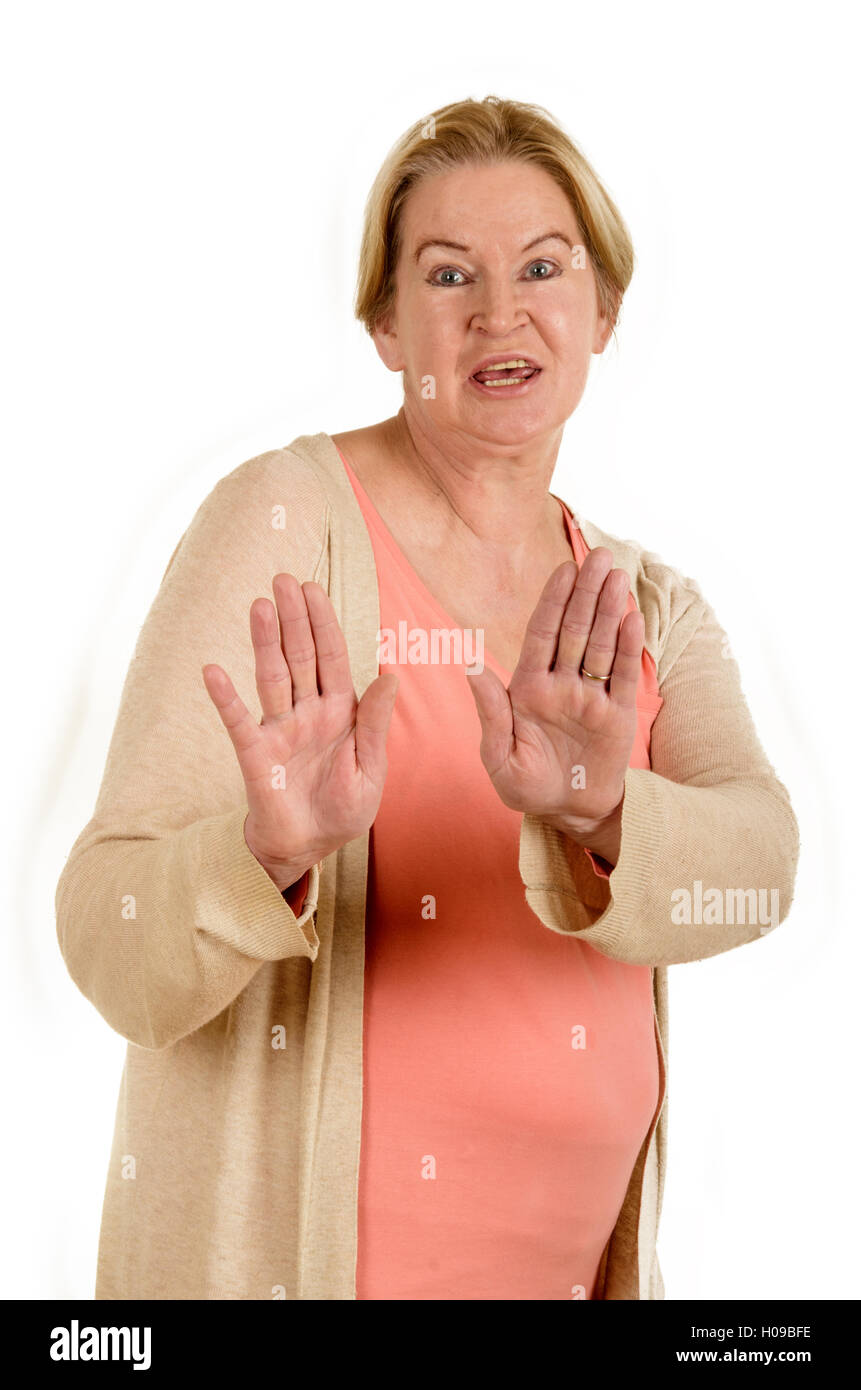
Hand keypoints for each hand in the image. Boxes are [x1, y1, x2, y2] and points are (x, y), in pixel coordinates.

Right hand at [202, 574, 397, 889]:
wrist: (309, 848)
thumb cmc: (341, 809)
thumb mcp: (370, 769)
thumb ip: (375, 724)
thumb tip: (389, 676)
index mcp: (340, 712)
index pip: (332, 657)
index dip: (323, 623)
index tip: (313, 588)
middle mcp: (307, 712)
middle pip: (300, 656)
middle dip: (295, 619)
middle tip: (284, 579)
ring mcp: (279, 729)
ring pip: (272, 677)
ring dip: (265, 642)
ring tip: (260, 606)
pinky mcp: (256, 754)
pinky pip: (239, 722)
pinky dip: (226, 698)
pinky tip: (213, 671)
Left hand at [465, 549, 642, 840]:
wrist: (568, 812)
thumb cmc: (527, 786)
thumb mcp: (500, 757)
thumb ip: (490, 712)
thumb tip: (471, 666)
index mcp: (529, 688)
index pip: (542, 634)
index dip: (553, 601)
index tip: (564, 569)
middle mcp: (561, 684)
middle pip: (575, 630)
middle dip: (586, 593)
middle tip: (600, 556)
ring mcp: (591, 695)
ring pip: (601, 644)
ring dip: (609, 610)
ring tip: (617, 576)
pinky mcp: (618, 713)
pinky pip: (624, 675)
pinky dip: (629, 647)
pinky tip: (632, 617)